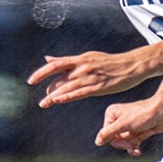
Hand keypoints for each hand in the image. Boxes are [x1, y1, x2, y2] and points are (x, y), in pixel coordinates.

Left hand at [27, 51, 151, 106]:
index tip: (31, 81)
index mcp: (79, 59)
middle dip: (46, 87)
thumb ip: (67, 61)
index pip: (55, 65)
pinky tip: (58, 100)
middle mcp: (82, 67)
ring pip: (66, 87)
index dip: (41, 73)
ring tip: (43, 104)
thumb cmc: (109, 62)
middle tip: (41, 98)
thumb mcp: (87, 57)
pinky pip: (79, 92)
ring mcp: (89, 77)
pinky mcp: (98, 87)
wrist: (132, 65)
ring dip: (53, 96)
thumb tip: (48, 59)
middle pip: (58, 77)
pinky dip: (67, 96)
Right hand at [94, 95, 162, 154]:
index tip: (126, 143)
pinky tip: (138, 151)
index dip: (116, 141)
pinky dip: (136, 147)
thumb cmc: (144, 114)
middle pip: (116, 140)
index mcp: (112, 114)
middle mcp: (119, 120)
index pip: (107, 134)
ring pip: (125, 143)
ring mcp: (129, 126)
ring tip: (138, 147)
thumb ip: (109, 133)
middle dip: (125, 143)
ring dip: (132, 145)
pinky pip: (133, 143)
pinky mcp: (138, 131)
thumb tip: (97, 142)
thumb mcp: (124, 124)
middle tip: (133, 144)